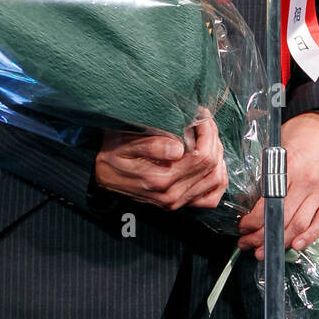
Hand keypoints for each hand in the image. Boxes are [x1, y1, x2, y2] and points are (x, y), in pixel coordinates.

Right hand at [93, 107, 228, 211]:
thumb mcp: (124, 143)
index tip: (201, 114)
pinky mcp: (180, 204)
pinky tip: (213, 163)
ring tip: (209, 137)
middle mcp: (173, 196)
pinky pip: (211, 198)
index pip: (202, 156)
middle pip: (212, 167)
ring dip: (219, 156)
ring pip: (216, 181)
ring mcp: (178, 203)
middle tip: (205, 121)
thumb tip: (179, 148)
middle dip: (214, 139)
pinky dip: (218, 179)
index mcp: (161, 179)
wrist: (100, 176)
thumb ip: (151, 146)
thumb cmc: (112, 153)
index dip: (208, 132)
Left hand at [236, 112, 318, 259]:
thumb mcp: (276, 148)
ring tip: (264, 250)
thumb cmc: (299, 136)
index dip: (253, 219)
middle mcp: (307, 181)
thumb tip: (246, 199)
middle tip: (247, 243)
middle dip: (262, 236)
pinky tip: (295, 246)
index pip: (268, 201)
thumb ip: (265, 172)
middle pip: (283, 217)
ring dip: (281, 241)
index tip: (242, 226)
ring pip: (301, 224)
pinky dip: (309, 237)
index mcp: (289, 166)